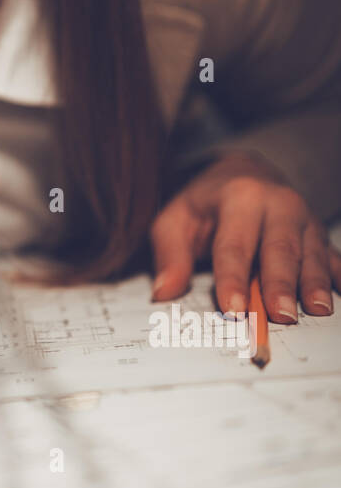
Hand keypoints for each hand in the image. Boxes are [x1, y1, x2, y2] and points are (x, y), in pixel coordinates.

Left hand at [150, 152, 339, 320]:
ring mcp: (305, 219)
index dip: (233, 278)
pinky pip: (334, 256)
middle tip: (280, 316)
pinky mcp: (320, 235)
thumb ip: (169, 254)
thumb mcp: (176, 218)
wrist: (244, 172)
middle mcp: (278, 204)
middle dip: (280, 283)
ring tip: (318, 310)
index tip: (234, 309)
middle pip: (280, 248)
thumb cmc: (206, 203)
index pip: (234, 244)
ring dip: (315, 283)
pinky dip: (338, 275)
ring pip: (311, 254)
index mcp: (238, 196)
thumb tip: (164, 291)